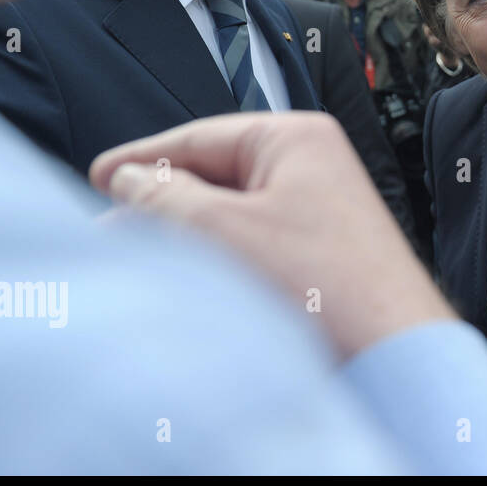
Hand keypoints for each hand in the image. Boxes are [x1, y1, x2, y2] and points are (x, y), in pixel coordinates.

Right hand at [88, 113, 454, 359]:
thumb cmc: (324, 283)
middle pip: (214, 172)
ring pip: (232, 209)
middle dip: (160, 200)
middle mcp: (313, 163)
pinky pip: (255, 238)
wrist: (387, 348)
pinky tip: (190, 273)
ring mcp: (320, 206)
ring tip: (141, 255)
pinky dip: (217, 252)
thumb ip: (166, 196)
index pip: (200, 136)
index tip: (98, 176)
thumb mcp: (222, 229)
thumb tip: (130, 179)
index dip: (143, 159)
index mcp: (295, 138)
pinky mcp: (321, 248)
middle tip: (108, 229)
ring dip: (186, 230)